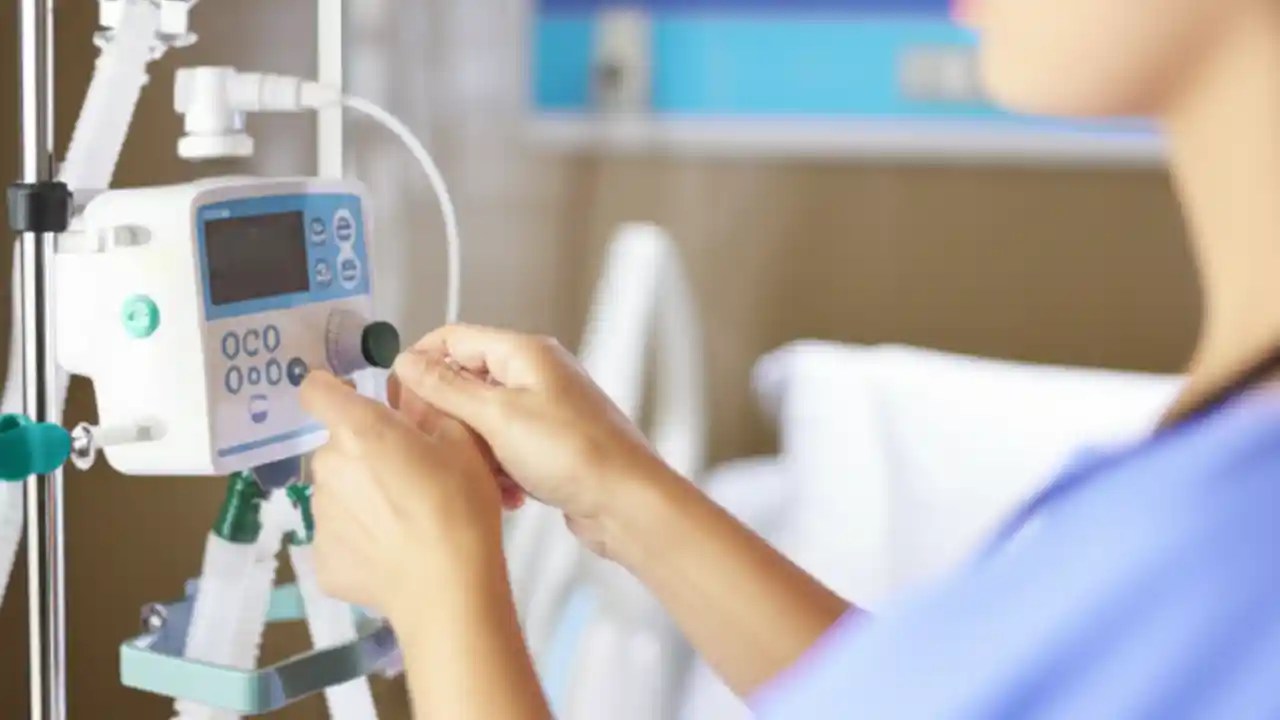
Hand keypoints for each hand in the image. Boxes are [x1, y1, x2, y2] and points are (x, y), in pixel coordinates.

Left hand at [299, 371, 505, 618]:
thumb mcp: (462, 442)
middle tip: (408, 478)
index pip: (316, 390)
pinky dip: (360, 539)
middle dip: (365, 454)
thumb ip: (427, 409)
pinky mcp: (322, 559)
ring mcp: (320, 516)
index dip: (333, 391)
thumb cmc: (460, 505)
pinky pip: (339, 536)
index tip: (356, 404)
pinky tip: (393, 554)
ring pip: (337, 491)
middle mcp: (327, 466)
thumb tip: (407, 397)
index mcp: (358, 429)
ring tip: (404, 523)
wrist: (450, 589)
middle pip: (337, 447)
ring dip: (361, 497)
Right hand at [390, 324, 679, 557]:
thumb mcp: (498, 417)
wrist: (627, 503)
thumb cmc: (577, 455)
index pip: (452, 339)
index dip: (419, 366)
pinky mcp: (550, 443)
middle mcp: (536, 374)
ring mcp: (545, 409)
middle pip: (465, 382)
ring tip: (481, 475)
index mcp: (524, 353)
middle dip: (447, 417)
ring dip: (474, 450)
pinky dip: (498, 469)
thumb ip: (448, 387)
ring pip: (482, 421)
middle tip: (436, 446)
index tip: (399, 400)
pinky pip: (505, 448)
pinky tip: (507, 494)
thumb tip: (407, 362)